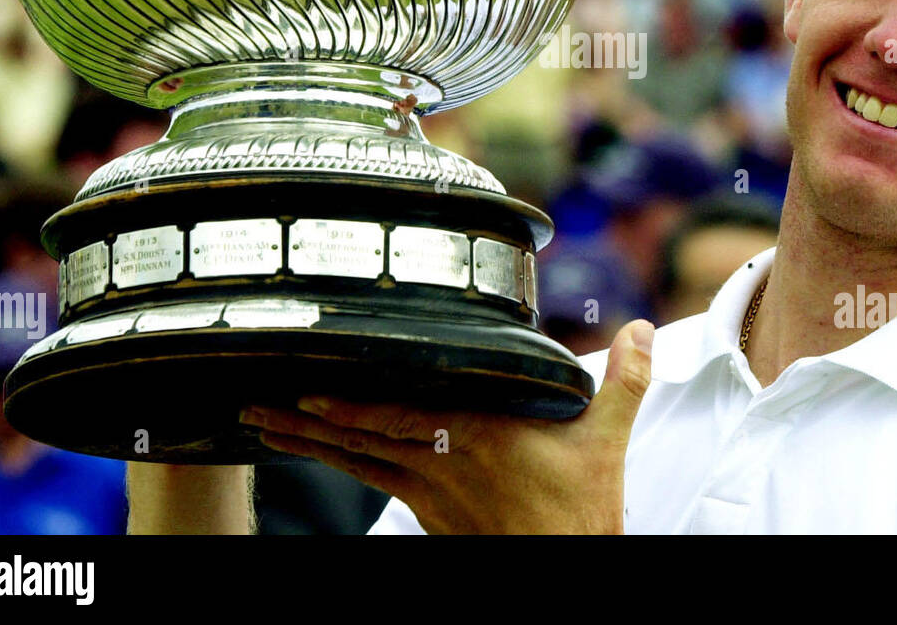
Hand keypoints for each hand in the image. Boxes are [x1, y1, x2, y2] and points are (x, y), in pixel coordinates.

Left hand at [240, 320, 653, 533]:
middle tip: (252, 399)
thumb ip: (624, 381)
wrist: (565, 566)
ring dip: (306, 441)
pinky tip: (311, 449)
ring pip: (356, 460)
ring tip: (260, 423)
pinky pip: (371, 479)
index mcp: (480, 437)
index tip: (306, 386)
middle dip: (304, 418)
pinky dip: (335, 460)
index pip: (402, 417)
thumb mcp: (608, 441)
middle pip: (361, 436)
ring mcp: (429, 492)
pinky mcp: (428, 513)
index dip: (350, 405)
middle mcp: (443, 464)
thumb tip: (644, 330)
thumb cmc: (580, 511)